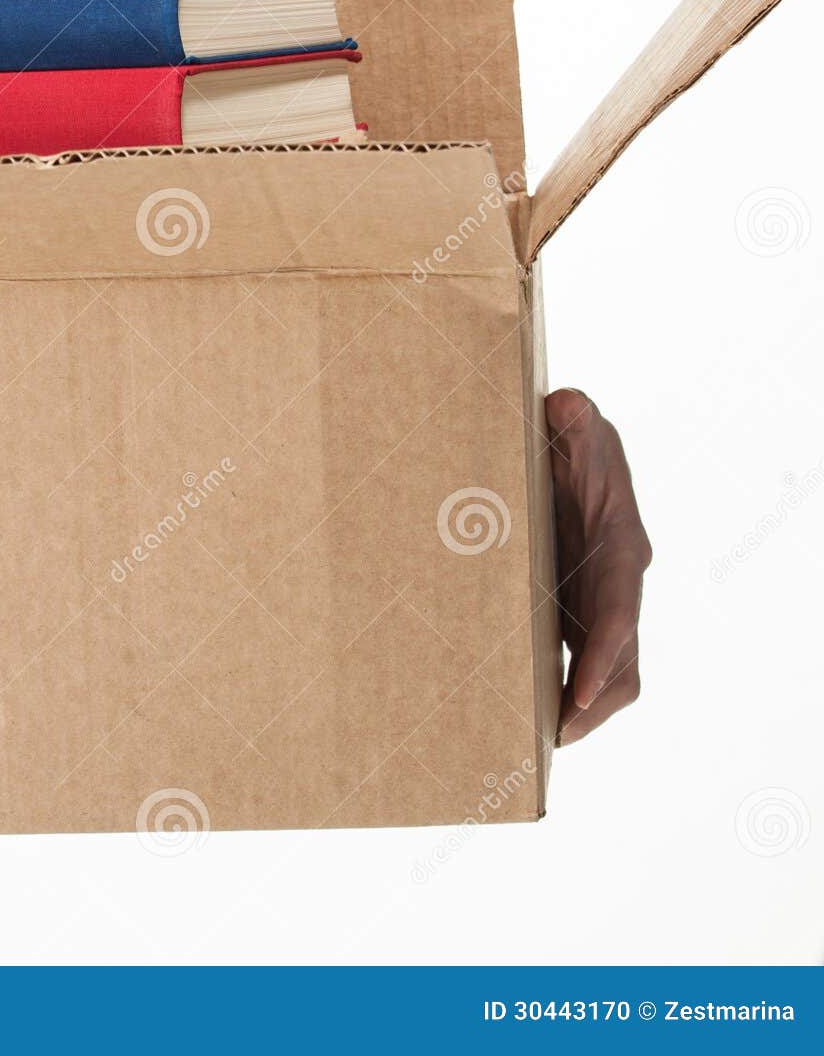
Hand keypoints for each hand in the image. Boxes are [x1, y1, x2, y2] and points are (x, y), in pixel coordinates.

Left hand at [546, 390, 651, 745]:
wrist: (567, 449)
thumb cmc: (570, 439)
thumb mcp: (573, 425)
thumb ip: (573, 420)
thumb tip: (567, 403)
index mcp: (621, 546)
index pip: (620, 612)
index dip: (604, 655)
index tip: (581, 694)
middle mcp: (619, 582)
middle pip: (622, 660)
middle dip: (594, 703)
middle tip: (555, 738)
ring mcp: (601, 600)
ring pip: (608, 670)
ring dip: (580, 708)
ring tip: (540, 743)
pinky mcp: (578, 607)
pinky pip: (578, 659)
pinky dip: (560, 689)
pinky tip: (525, 715)